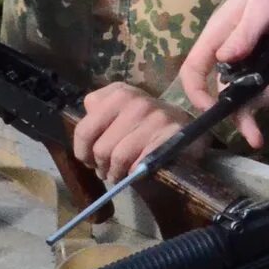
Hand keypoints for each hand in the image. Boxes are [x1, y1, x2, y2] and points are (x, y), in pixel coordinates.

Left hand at [72, 82, 191, 184]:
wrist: (185, 126)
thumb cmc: (144, 124)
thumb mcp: (119, 112)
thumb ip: (98, 119)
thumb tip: (83, 148)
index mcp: (118, 93)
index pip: (84, 130)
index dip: (84, 151)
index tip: (90, 159)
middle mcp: (135, 100)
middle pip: (101, 148)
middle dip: (101, 166)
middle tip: (106, 172)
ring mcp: (155, 116)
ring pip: (119, 157)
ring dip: (116, 173)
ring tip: (118, 176)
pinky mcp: (171, 134)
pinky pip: (141, 162)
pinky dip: (136, 172)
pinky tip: (136, 173)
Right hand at [178, 0, 268, 150]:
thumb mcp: (262, 6)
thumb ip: (245, 31)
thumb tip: (223, 57)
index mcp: (216, 39)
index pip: (193, 72)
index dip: (197, 95)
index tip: (213, 113)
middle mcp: (228, 59)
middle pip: (229, 96)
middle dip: (253, 103)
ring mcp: (247, 69)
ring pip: (254, 98)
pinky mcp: (265, 73)